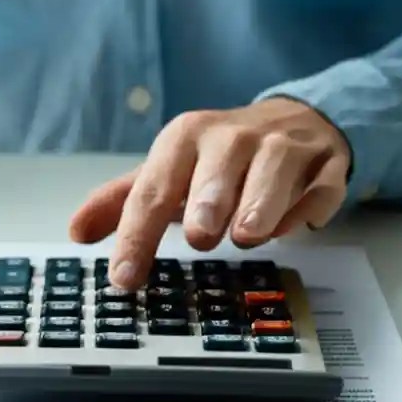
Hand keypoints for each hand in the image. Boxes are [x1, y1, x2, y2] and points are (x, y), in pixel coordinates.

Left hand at [68, 97, 350, 288]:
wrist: (294, 123)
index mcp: (185, 139)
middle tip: (199, 236)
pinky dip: (306, 210)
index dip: (137, 236)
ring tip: (247, 235)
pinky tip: (295, 226)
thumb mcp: (168, 172)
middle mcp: (232, 137)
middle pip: (217, 170)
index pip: (153, 190)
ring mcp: (282, 147)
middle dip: (208, 201)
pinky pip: (319, 187)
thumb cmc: (219, 159)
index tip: (124, 278)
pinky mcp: (325, 164)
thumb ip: (123, 201)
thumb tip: (76, 232)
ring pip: (272, 175)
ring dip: (260, 207)